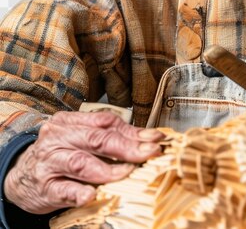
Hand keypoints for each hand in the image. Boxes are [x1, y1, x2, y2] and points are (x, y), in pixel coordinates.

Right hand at [3, 110, 164, 213]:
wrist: (18, 176)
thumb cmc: (59, 154)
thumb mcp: (81, 139)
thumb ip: (112, 136)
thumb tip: (150, 138)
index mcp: (70, 121)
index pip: (106, 122)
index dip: (133, 131)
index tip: (156, 139)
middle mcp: (58, 138)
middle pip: (96, 139)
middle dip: (127, 147)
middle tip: (149, 153)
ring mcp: (49, 162)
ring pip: (81, 162)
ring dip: (107, 170)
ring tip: (127, 173)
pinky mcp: (44, 187)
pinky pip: (63, 190)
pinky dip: (79, 192)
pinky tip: (92, 195)